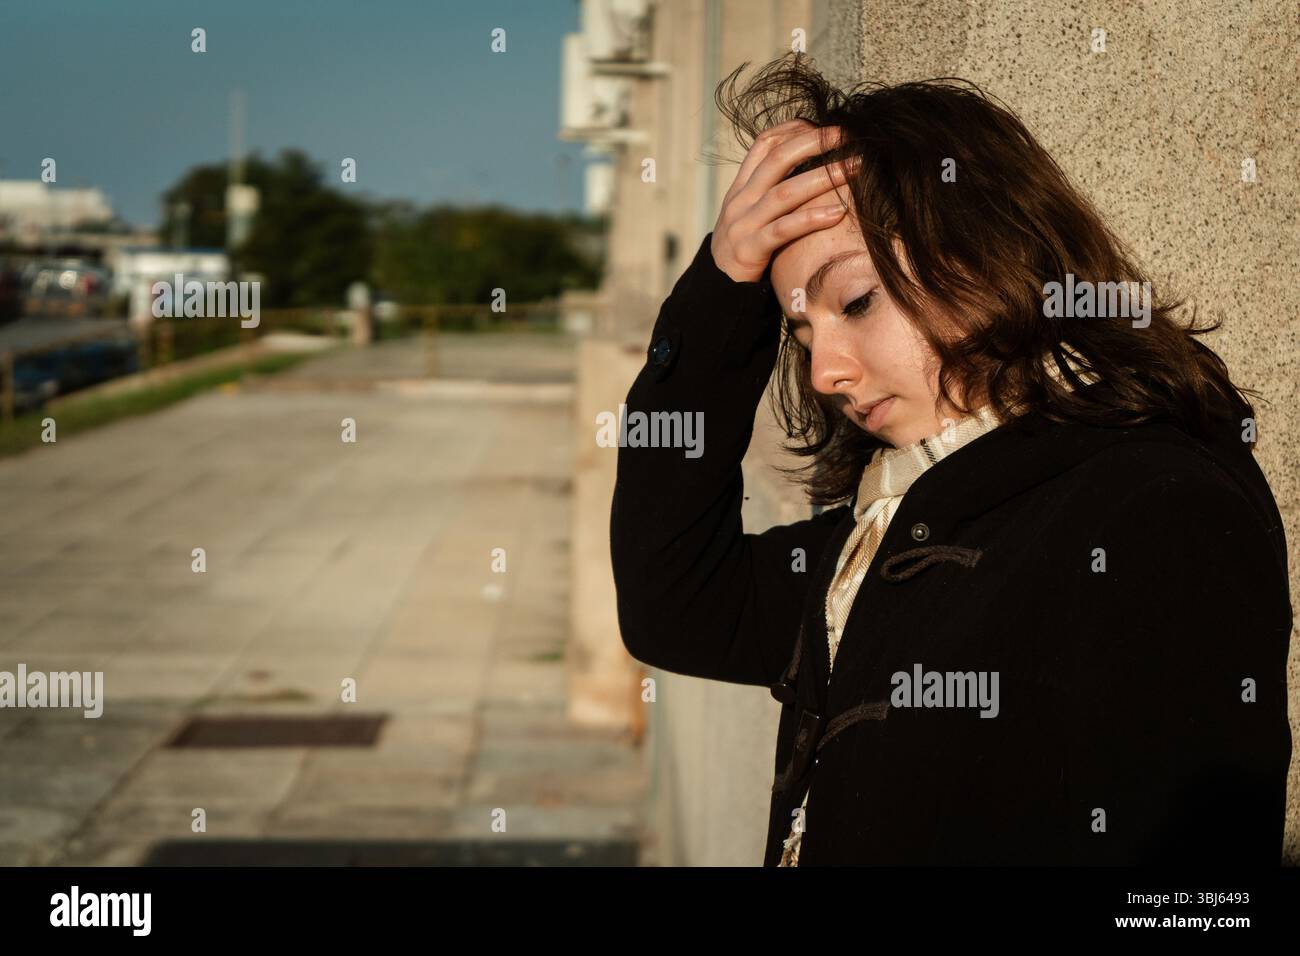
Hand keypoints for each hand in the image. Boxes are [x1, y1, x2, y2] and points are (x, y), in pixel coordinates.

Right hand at [710, 120, 855, 282]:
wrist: (716, 291)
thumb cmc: (744, 252)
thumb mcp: (751, 215)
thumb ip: (772, 193)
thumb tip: (813, 171)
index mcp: (741, 188)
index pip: (764, 144)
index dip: (795, 129)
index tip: (825, 125)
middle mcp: (741, 200)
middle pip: (778, 158)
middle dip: (815, 142)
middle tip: (848, 135)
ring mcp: (744, 224)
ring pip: (785, 192)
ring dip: (824, 177)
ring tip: (855, 168)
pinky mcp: (750, 250)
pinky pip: (784, 229)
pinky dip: (812, 219)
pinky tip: (838, 213)